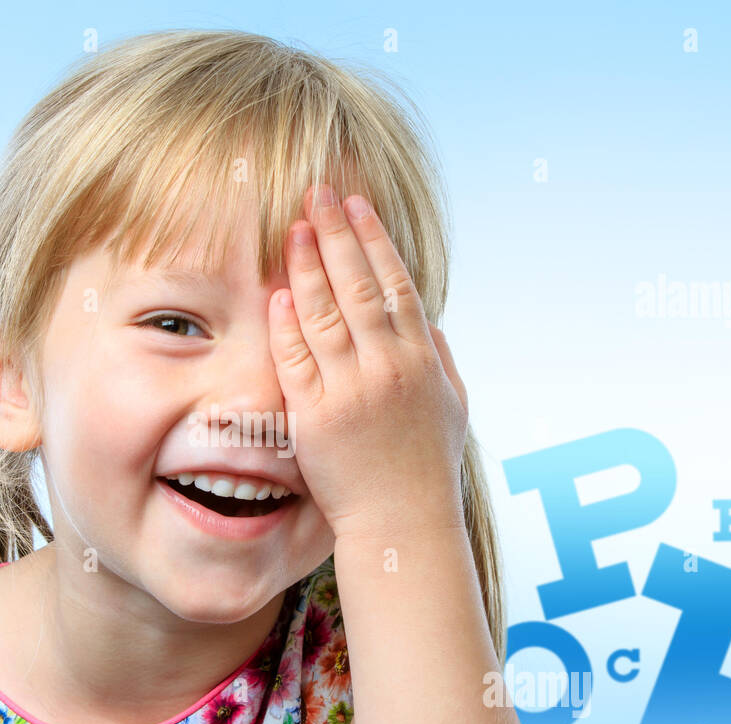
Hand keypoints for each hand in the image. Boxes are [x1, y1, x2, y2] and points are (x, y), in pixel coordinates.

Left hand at [268, 184, 470, 541]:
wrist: (403, 524)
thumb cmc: (427, 468)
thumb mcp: (452, 407)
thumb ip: (440, 359)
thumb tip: (427, 321)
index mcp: (421, 360)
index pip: (395, 284)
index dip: (374, 239)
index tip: (357, 204)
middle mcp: (389, 369)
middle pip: (358, 286)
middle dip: (337, 234)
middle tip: (317, 193)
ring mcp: (351, 392)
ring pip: (325, 315)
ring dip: (308, 266)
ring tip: (294, 228)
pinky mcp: (316, 419)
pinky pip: (297, 362)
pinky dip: (287, 326)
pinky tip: (278, 293)